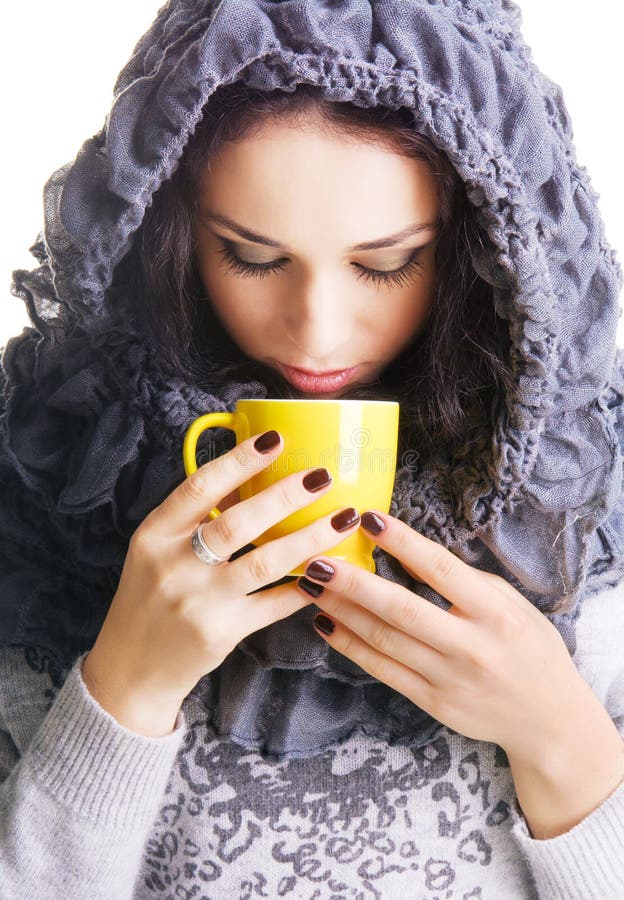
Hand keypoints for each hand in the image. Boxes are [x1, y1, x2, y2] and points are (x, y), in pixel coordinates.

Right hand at [82, 431, 361, 734]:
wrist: (131, 668)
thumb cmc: (149, 598)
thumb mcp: (156, 550)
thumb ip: (195, 517)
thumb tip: (247, 478)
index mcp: (155, 535)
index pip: (199, 487)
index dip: (239, 461)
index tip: (275, 440)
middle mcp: (174, 566)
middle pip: (237, 523)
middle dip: (285, 496)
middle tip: (322, 476)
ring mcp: (199, 602)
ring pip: (264, 563)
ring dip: (308, 538)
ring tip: (342, 518)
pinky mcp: (221, 633)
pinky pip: (273, 605)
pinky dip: (302, 586)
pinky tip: (330, 569)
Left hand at [297, 510, 586, 758]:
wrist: (547, 721)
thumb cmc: (530, 649)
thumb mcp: (512, 605)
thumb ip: (467, 581)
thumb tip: (413, 552)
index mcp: (495, 614)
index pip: (441, 571)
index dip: (402, 542)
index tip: (367, 518)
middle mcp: (470, 647)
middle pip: (401, 610)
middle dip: (353, 583)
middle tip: (316, 558)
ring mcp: (447, 678)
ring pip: (383, 640)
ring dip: (341, 610)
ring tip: (309, 583)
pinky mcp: (431, 702)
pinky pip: (381, 670)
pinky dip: (349, 646)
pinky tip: (325, 622)